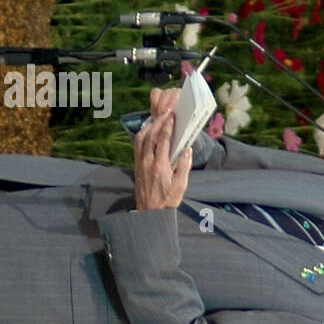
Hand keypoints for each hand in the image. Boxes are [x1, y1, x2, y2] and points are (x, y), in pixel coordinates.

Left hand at [133, 87, 191, 210]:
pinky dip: (143, 134)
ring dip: (150, 126)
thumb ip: (184, 166)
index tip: (172, 116)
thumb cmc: (167, 200)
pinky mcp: (136, 164)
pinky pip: (137, 145)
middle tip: (166, 111)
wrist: (150, 212)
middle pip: (151, 136)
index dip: (167, 126)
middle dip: (159, 122)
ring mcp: (140, 163)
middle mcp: (147, 162)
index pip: (163, 141)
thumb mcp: (181, 185)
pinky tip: (149, 130)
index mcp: (160, 166)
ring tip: (158, 118)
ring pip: (141, 138)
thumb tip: (187, 149)